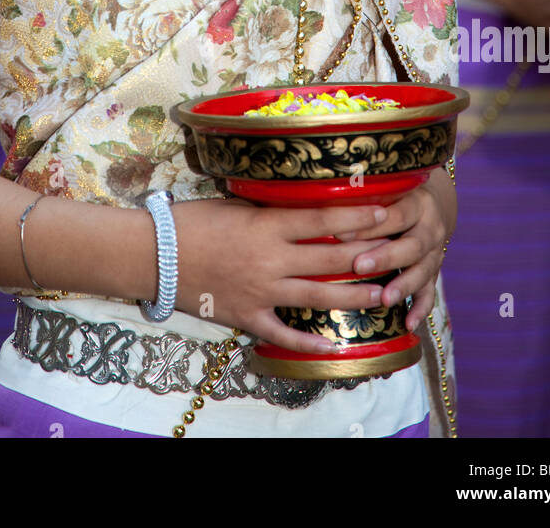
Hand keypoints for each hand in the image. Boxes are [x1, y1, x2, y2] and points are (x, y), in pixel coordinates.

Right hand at [171, 196, 403, 354]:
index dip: (356, 216)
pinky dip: (307, 339)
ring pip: (317, 296)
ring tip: (382, 295)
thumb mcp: (234, 205)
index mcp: (267, 227)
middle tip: (396, 253)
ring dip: (353, 297)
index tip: (383, 211)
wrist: (153, 255)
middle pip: (330, 259)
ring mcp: (261, 291)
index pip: (322, 220)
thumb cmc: (191, 221)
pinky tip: (330, 343)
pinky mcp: (247, 316)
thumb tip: (301, 205)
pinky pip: (283, 332)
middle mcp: (270, 260)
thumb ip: (269, 210)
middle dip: (367, 256)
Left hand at [331, 168, 454, 331]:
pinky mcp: (433, 272)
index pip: (396, 214)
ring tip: (385, 300)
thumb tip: (317, 198)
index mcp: (416, 202)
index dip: (369, 224)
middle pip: (412, 245)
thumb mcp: (386, 190)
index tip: (341, 234)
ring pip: (422, 271)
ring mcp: (435, 252)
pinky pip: (430, 292)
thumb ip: (361, 197)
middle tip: (359, 266)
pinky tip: (409, 323)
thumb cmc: (394, 196)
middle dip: (385, 257)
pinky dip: (420, 308)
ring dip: (403, 286)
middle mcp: (430, 227)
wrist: (431, 205)